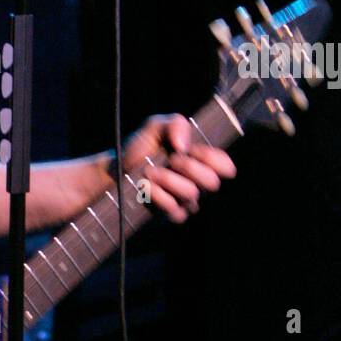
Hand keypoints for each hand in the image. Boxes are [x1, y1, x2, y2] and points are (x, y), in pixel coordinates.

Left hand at [121, 113, 236, 222]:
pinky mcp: (170, 215)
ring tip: (148, 171)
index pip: (225, 166)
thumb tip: (183, 145)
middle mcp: (197, 183)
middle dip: (189, 167)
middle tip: (170, 159)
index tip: (192, 150)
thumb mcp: (155, 127)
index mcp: (200, 162)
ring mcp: (185, 202)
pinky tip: (144, 185)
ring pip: (191, 194)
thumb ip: (174, 124)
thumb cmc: (140, 149)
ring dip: (168, 179)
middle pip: (212, 182)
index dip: (211, 157)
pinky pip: (172, 209)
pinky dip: (156, 194)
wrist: (115, 170)